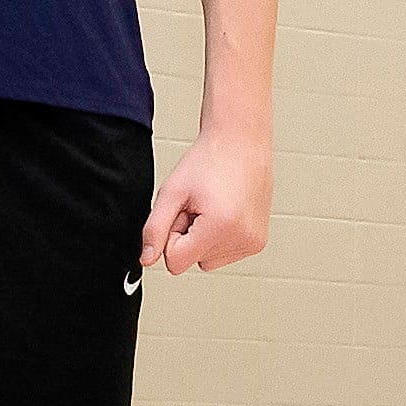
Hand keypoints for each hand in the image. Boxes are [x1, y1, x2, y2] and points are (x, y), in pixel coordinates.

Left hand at [140, 120, 269, 276]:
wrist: (240, 142)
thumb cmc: (208, 160)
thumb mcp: (171, 192)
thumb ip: (154, 229)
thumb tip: (147, 260)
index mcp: (221, 227)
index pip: (175, 262)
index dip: (171, 235)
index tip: (183, 210)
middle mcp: (242, 239)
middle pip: (193, 261)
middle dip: (189, 236)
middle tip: (199, 204)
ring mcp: (253, 243)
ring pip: (208, 260)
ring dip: (203, 237)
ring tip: (213, 205)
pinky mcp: (258, 242)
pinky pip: (224, 254)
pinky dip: (218, 237)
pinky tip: (225, 211)